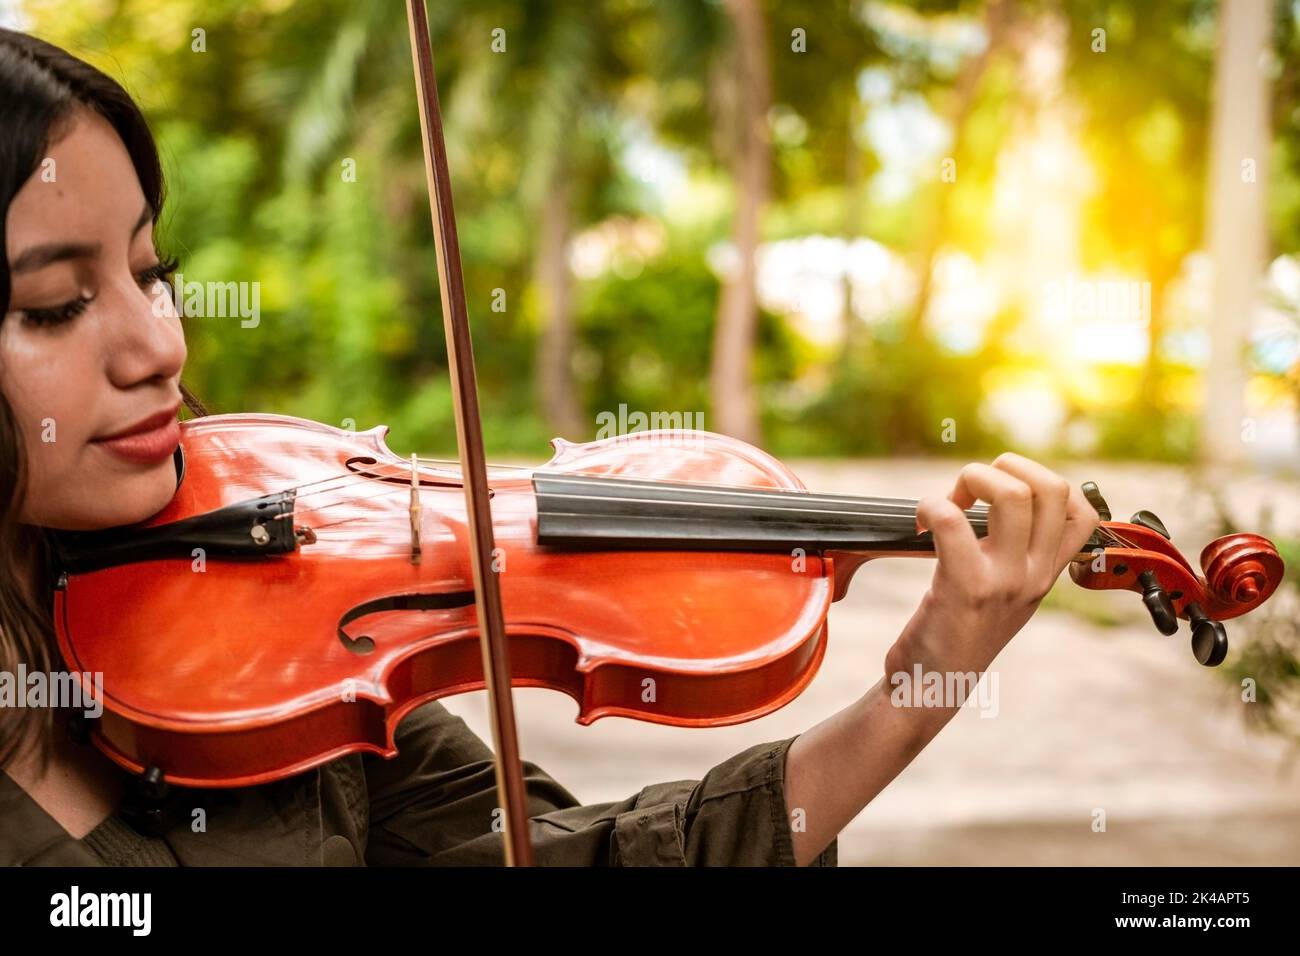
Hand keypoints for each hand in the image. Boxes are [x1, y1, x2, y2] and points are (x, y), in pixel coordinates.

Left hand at [884, 453, 1099, 679]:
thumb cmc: (954, 637)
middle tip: (969, 490)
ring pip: (1012, 495)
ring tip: (946, 501)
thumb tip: (996, 502)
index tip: (1003, 492)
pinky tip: (919, 521)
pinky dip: (930, 505)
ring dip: (971, 479)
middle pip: (1051, 488)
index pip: (1081, 511)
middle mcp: (1034, 577)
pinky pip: (951, 520)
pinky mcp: (965, 588)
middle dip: (1004, 467)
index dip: (1043, 480)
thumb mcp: (1003, 596)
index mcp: (1045, 575)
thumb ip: (1012, 556)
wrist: (928, 692)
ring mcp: (1004, 582)